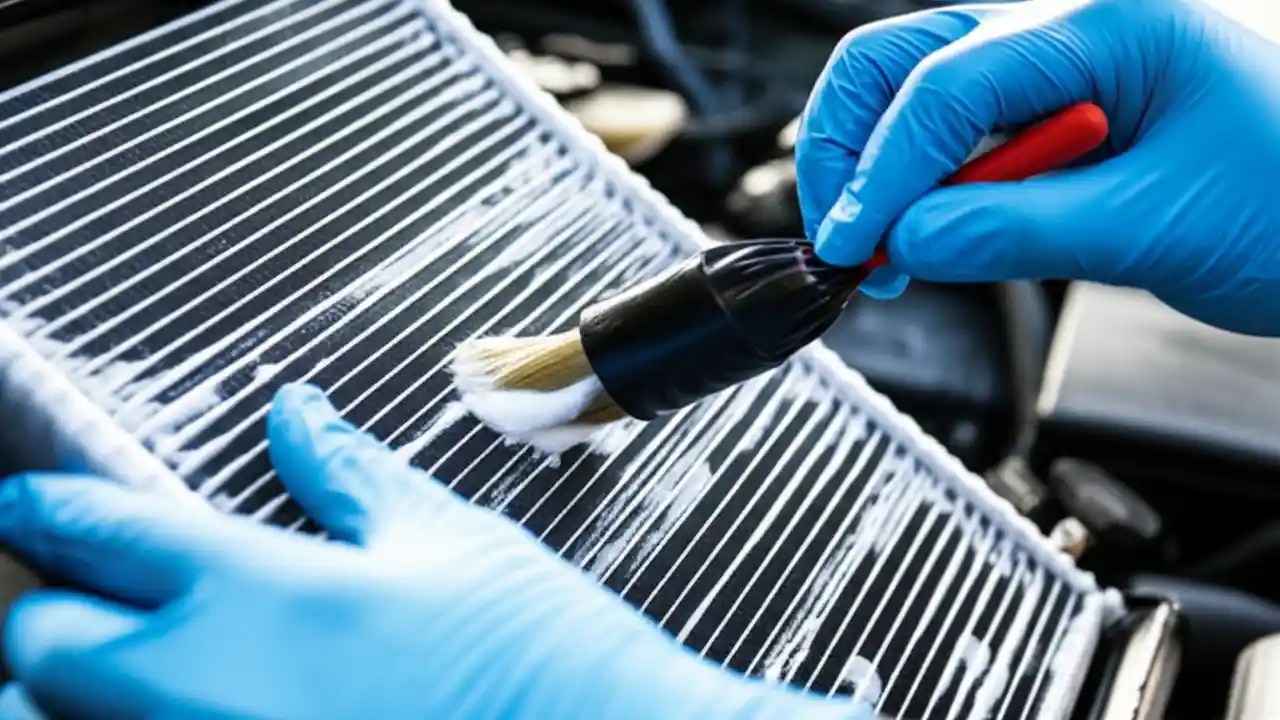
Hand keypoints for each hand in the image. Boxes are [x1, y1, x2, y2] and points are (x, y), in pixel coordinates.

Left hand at [0, 383, 874, 719]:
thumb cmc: (540, 661)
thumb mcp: (449, 543)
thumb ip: (348, 477)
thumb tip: (296, 418)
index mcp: (257, 591)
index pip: (93, 528)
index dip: (51, 504)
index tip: (42, 501)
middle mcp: (202, 689)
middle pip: (35, 642)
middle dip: (61, 603)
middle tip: (115, 589)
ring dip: (71, 688)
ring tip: (151, 664)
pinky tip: (204, 706)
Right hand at [797, 0, 1279, 334]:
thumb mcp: (1154, 226)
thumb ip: (1016, 229)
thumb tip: (906, 239)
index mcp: (1103, 25)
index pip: (947, 86)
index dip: (883, 172)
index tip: (854, 244)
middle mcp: (1063, 27)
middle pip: (898, 61)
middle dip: (850, 146)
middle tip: (843, 233)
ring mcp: (1049, 67)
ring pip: (908, 90)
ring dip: (875, 166)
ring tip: (882, 248)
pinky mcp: (1044, 114)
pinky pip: (950, 133)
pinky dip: (917, 184)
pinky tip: (920, 233)